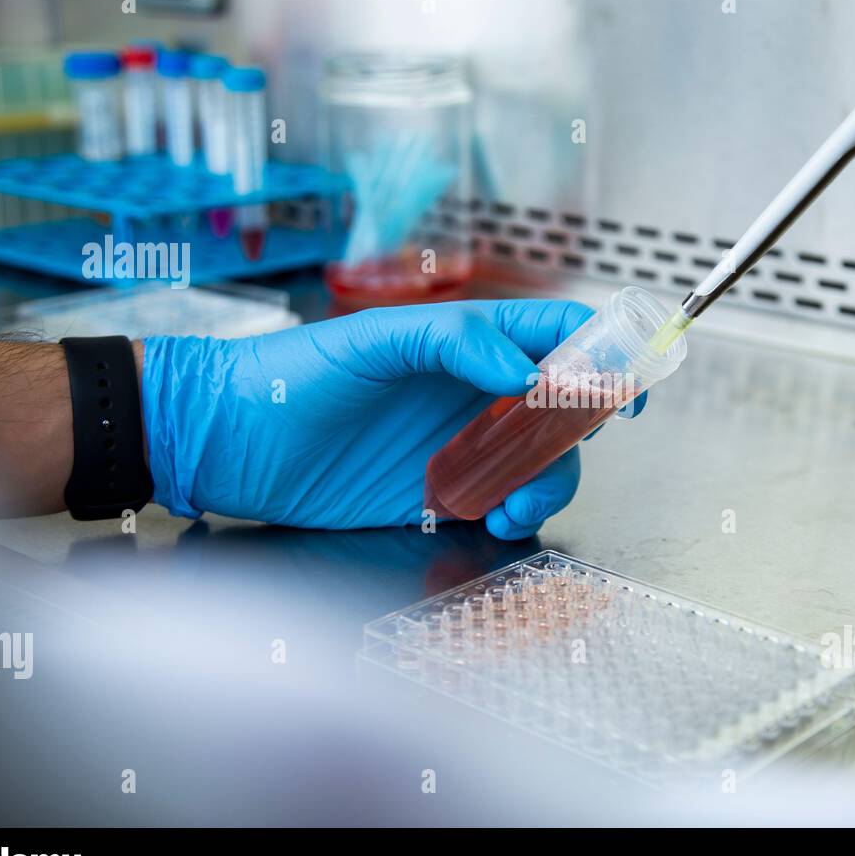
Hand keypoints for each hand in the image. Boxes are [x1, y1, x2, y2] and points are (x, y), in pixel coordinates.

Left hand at [141, 299, 598, 538]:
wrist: (230, 442)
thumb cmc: (294, 374)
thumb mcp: (373, 339)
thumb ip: (453, 341)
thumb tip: (524, 371)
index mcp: (466, 343)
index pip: (551, 338)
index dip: (599, 355)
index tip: (624, 385)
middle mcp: (472, 394)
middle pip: (561, 409)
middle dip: (579, 433)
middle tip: (566, 452)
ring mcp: (459, 446)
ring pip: (540, 463)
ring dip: (548, 483)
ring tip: (515, 504)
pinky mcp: (440, 496)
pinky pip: (503, 503)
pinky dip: (518, 514)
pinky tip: (497, 517)